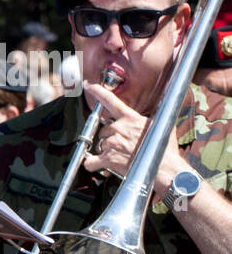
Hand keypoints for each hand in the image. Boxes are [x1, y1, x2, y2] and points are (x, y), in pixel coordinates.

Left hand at [82, 81, 185, 196]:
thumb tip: (150, 114)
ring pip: (101, 145)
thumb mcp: (159, 126)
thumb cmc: (164, 149)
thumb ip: (146, 120)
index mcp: (131, 118)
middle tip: (124, 146)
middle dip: (111, 138)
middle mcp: (119, 128)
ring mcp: (112, 143)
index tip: (88, 85)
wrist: (164, 167)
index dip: (98, 92)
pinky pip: (91, 161)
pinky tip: (100, 165)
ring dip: (107, 151)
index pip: (111, 101)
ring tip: (122, 156)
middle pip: (104, 130)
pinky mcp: (108, 158)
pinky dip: (93, 164)